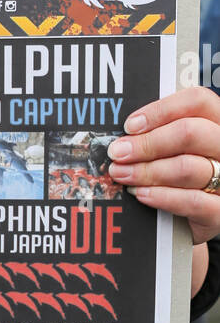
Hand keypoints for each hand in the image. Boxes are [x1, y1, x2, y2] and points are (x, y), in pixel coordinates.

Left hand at [108, 88, 219, 244]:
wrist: (203, 220)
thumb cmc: (187, 175)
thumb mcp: (181, 150)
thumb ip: (163, 136)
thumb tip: (127, 137)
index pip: (198, 101)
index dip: (161, 110)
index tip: (131, 125)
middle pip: (190, 133)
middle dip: (147, 144)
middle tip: (119, 153)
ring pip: (187, 167)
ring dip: (147, 171)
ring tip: (123, 174)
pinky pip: (193, 202)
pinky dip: (162, 196)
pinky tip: (141, 193)